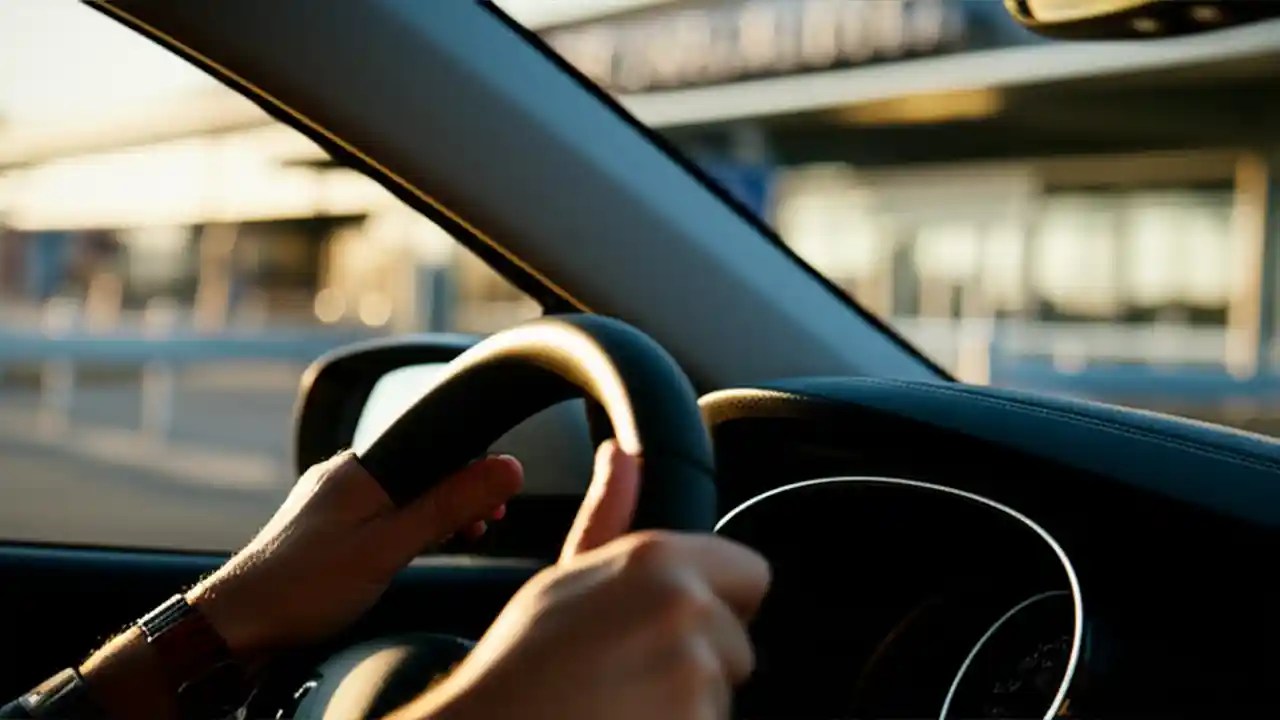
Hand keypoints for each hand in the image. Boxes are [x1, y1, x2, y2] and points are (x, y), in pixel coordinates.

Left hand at [186, 451, 521, 658]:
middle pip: (422, 467)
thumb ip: (447, 506)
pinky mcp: (330, 526)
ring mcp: (336, 500)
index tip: (500, 499)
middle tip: (485, 525)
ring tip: (461, 538)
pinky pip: (385, 512)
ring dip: (439, 513)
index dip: (475, 467)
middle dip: (461, 492)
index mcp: (359, 467)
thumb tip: (506, 469)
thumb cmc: (303, 588)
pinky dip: (412, 526)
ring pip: (405, 492)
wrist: (237, 625)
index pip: (434, 443)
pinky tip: (420, 548)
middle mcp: (345, 474)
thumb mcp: (388, 547)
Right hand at [398, 441, 770, 719]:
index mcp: (658, 560)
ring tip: (622, 703)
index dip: (720, 602)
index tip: (677, 626)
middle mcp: (687, 609)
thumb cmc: (519, 669)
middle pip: (737, 643)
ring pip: (722, 693)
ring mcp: (696, 676)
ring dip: (686, 704)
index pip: (752, 574)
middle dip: (700, 663)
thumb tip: (622, 455)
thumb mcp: (562, 579)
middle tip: (630, 674)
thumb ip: (608, 516)